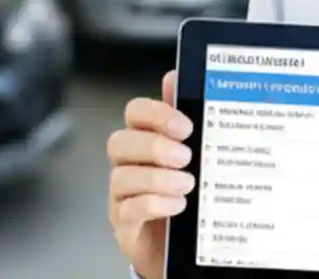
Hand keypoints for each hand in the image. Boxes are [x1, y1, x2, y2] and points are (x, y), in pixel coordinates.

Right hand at [108, 70, 195, 277]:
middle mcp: (129, 165)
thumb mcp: (197, 152)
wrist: (189, 240)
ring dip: (157, 178)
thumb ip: (188, 115)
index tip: (185, 125)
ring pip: (121, 177)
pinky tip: (178, 205)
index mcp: (146, 140)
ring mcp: (123, 195)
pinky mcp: (126, 225)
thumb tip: (174, 77)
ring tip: (187, 183)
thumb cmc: (191, 191)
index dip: (156, 114)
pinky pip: (128, 210)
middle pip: (120, 142)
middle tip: (186, 155)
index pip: (135, 113)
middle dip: (154, 146)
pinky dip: (154, 204)